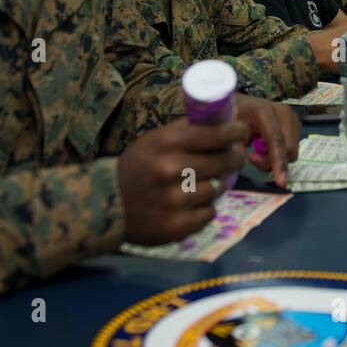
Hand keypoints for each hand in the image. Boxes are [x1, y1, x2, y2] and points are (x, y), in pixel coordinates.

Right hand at [117, 116, 249, 244]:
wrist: (104, 204)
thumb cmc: (138, 166)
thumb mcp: (156, 141)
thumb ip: (188, 132)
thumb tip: (228, 119)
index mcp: (166, 143)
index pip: (216, 134)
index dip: (235, 131)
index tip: (242, 131)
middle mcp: (170, 170)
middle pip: (224, 161)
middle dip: (233, 158)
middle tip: (233, 158)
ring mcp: (173, 200)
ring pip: (218, 188)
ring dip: (215, 186)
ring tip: (200, 184)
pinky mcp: (176, 226)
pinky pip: (209, 212)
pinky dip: (204, 208)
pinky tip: (189, 205)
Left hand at [236, 94, 300, 185]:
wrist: (240, 103)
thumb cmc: (233, 116)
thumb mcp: (229, 132)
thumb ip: (235, 148)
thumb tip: (240, 163)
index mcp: (265, 112)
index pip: (277, 141)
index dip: (279, 163)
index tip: (281, 183)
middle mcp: (284, 112)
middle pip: (289, 149)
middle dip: (273, 162)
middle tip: (252, 158)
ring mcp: (293, 117)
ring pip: (292, 151)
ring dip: (276, 158)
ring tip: (258, 150)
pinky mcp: (296, 123)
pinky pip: (292, 147)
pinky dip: (280, 152)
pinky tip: (266, 145)